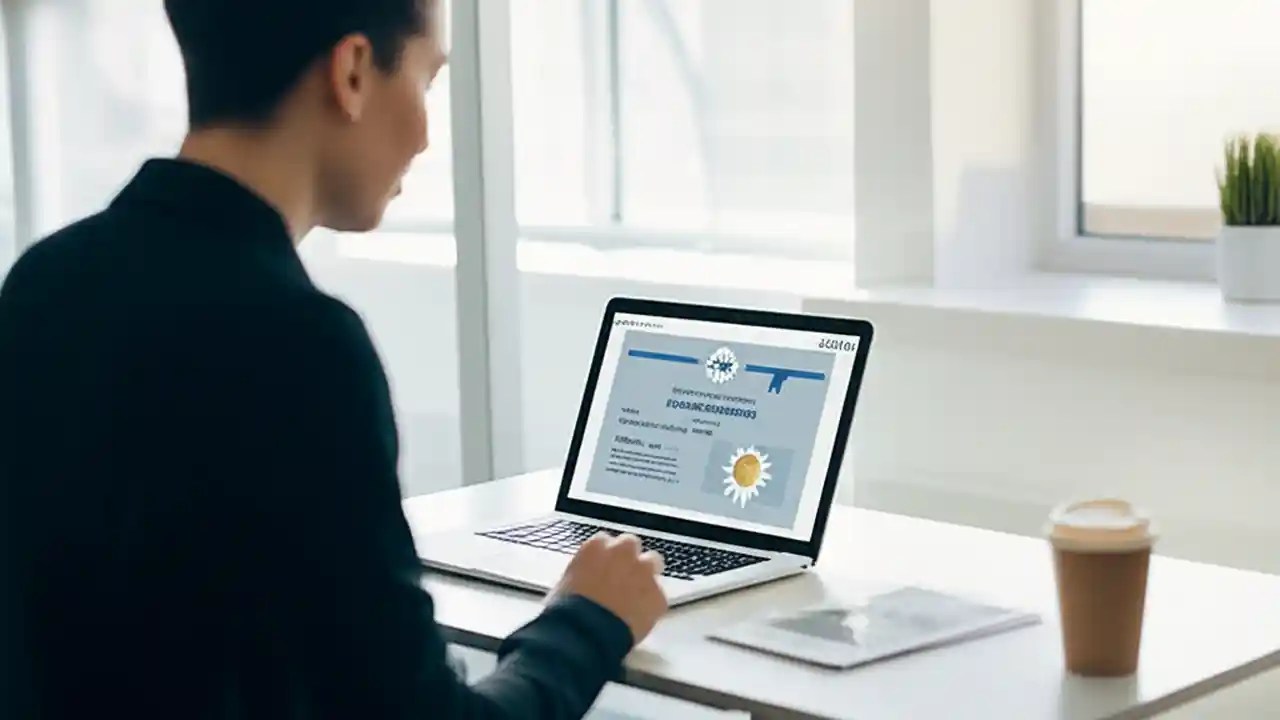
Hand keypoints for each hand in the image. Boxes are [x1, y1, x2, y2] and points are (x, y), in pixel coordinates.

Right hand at [552, 533, 668, 644]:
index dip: (604, 557)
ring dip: (645, 574)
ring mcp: (644, 572)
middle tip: (620, 578)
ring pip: (652, 562)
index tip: (601, 568)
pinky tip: (639, 618)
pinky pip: (658, 595)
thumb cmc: (567, 612)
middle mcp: (622, 552)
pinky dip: (651, 604)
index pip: (604, 541)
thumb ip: (582, 573)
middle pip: (630, 544)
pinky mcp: (658, 595)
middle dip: (627, 558)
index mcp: (595, 547)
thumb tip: (585, 581)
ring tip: (635, 596)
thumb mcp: (565, 585)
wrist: (585, 634)